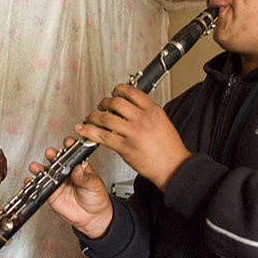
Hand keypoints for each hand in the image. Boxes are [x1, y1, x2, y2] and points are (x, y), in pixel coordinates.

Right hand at [29, 137, 112, 238]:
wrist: (92, 218)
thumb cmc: (96, 198)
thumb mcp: (94, 185)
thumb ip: (84, 177)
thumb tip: (77, 168)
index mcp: (78, 166)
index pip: (73, 153)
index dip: (69, 146)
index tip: (68, 143)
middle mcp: (66, 172)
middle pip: (57, 160)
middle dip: (52, 155)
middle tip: (51, 153)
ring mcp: (58, 182)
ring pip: (46, 172)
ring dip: (39, 168)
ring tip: (36, 167)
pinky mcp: (51, 193)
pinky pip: (40, 186)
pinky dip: (33, 183)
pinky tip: (30, 181)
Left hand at [74, 83, 190, 191]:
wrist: (173, 167)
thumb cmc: (169, 148)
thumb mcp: (163, 122)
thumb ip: (146, 113)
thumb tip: (129, 108)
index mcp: (153, 110)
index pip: (130, 92)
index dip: (118, 90)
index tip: (113, 93)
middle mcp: (142, 119)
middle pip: (115, 102)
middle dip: (104, 102)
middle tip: (101, 106)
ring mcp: (133, 133)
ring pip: (105, 118)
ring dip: (93, 116)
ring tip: (91, 118)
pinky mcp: (125, 147)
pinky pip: (102, 136)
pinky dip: (89, 131)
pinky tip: (84, 129)